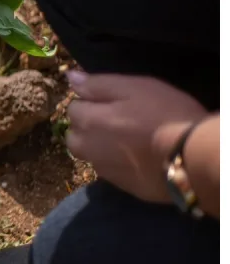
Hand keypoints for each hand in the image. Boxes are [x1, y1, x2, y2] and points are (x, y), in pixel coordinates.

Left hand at [65, 70, 208, 203]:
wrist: (193, 158)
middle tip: (114, 121)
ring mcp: (105, 170)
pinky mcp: (124, 187)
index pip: (73, 108)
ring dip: (98, 147)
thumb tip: (70, 76)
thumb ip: (98, 84)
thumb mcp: (134, 88)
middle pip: (74, 136)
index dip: (90, 102)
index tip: (110, 101)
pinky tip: (136, 158)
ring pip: (90, 156)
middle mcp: (89, 148)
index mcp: (89, 121)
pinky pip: (110, 172)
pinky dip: (116, 164)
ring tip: (124, 141)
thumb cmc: (165, 114)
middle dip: (86, 128)